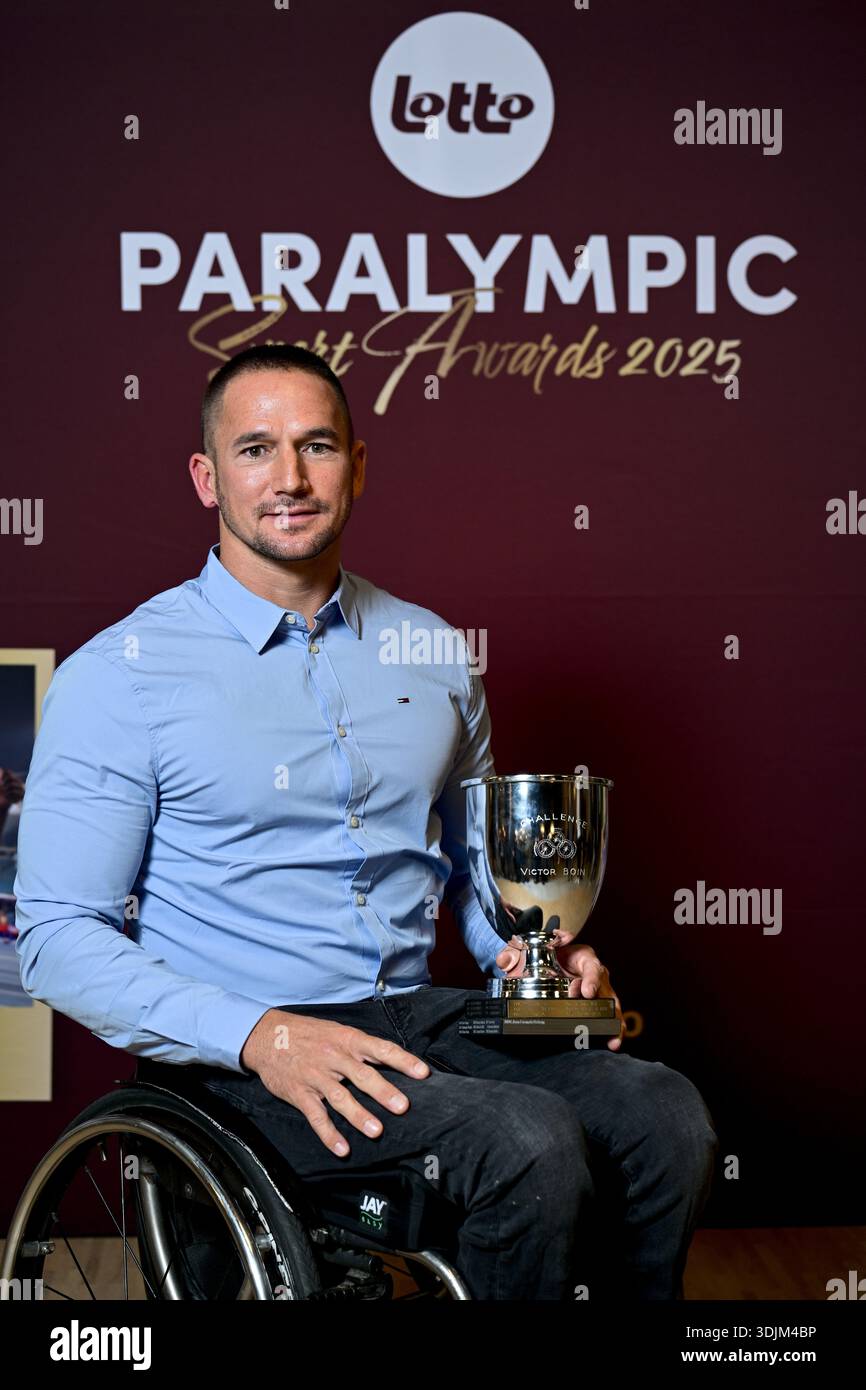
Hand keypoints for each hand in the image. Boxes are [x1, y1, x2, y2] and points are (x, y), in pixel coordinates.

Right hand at [240, 1009, 429, 1156]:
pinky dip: (328, 1133)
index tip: (423, 1073)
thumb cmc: (308, 1034)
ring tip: (376, 1131)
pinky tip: (342, 1148)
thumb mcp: (336, 1031)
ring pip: (341, 1098)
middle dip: (383, 1092)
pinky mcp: (300, 1093)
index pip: (381, 1049)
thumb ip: (360, 1047)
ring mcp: (316, 1076)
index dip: (403, 1060)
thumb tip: (390, 1060)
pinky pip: (316, 1116)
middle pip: (363, 1075)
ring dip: (358, 1115)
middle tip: (403, 1107)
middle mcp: (334, 1057)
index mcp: (347, 1039)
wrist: (266, 1035)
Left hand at [494, 914, 623, 1050]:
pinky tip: (611, 1043)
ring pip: (611, 1006)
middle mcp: (594, 974)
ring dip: (614, 1023)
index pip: (591, 965)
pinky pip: (606, 1018)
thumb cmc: (538, 956)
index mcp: (582, 956)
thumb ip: (513, 953)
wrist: (539, 965)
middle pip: (606, 989)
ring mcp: (596, 992)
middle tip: (604, 1021)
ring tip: (614, 1041)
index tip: (585, 992)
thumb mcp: (525, 950)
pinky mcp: (594, 1006)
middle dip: (607, 1006)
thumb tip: (505, 961)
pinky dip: (610, 1030)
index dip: (591, 979)